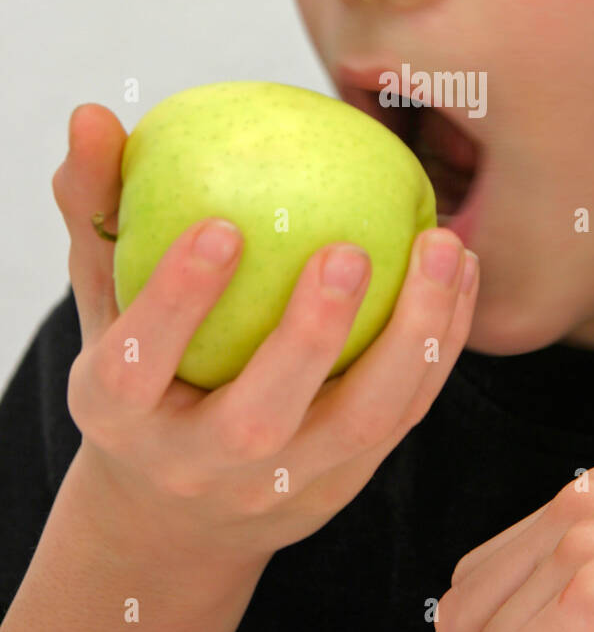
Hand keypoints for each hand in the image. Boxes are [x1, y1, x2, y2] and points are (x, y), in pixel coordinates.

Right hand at [52, 103, 478, 565]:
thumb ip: (98, 214)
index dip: (176, 302)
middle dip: (308, 337)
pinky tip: (462, 271)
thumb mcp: (104, 304)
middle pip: (259, 417)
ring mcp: (282, 484)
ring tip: (442, 247)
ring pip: (359, 423)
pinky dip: (440, 344)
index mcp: (122, 418)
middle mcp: (201, 465)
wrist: (178, 514)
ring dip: (410, 338)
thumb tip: (93, 116)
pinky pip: (405, 414)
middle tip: (348, 251)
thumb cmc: (143, 375)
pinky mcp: (344, 482)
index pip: (138, 366)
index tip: (221, 227)